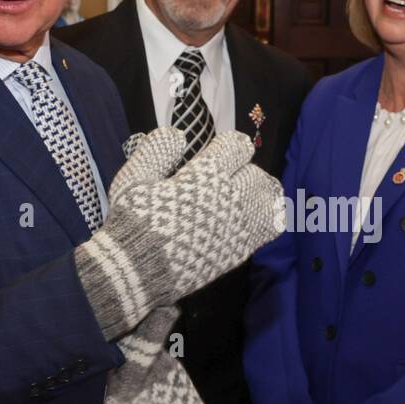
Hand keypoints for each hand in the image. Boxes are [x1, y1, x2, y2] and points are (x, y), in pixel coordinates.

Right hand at [74, 127, 284, 339]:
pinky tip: (254, 215)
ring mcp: (239, 225)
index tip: (222, 150)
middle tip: (228, 175)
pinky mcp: (241, 249)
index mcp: (206, 175)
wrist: (138, 270)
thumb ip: (156, 152)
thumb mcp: (134, 179)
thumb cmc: (133, 221)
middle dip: (243, 169)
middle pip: (255, 172)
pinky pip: (271, 226)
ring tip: (245, 194)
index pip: (237, 147)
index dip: (231, 144)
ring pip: (269, 197)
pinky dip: (269, 216)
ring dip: (259, 191)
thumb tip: (177, 134)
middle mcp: (229, 197)